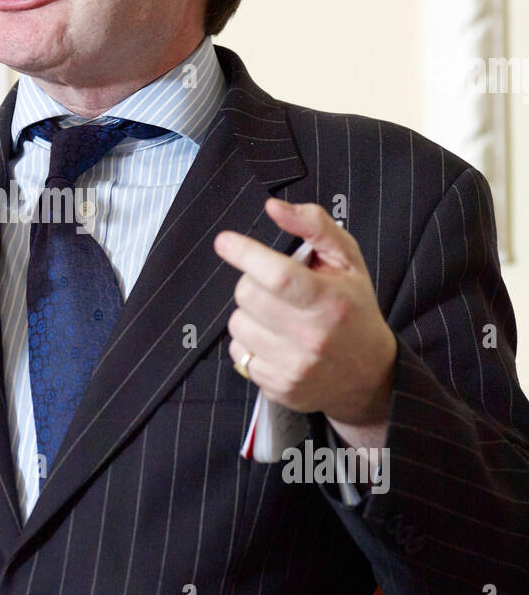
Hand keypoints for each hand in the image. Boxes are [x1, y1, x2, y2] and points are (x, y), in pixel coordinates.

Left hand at [213, 197, 395, 433]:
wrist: (369, 374)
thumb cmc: (353, 308)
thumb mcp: (347, 260)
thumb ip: (314, 225)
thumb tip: (274, 208)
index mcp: (330, 301)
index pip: (278, 275)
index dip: (246, 254)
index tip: (225, 241)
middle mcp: (312, 337)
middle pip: (248, 295)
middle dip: (252, 282)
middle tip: (274, 287)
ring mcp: (294, 366)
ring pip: (238, 324)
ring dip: (250, 314)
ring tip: (278, 317)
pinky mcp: (278, 387)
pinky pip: (238, 354)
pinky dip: (249, 342)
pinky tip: (275, 342)